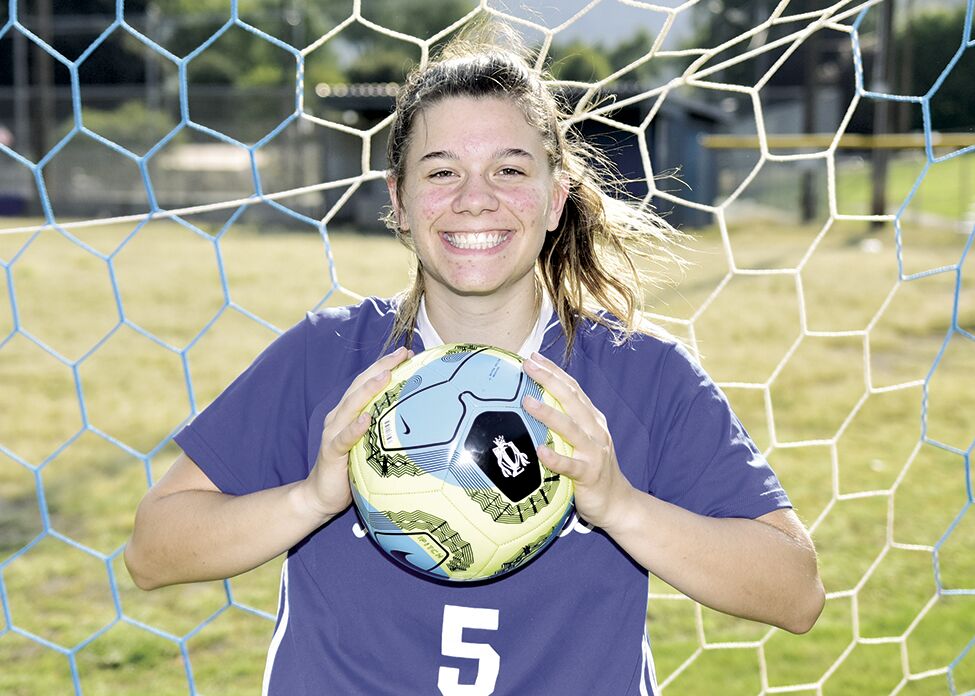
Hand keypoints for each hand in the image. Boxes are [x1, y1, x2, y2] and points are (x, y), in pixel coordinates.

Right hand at [299, 346, 412, 520]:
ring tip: (386, 376)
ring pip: (352, 406)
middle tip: (402, 354)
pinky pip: (344, 438)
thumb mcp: (371, 445)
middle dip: (381, 367)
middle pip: (360, 386)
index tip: (407, 353)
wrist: (320, 495)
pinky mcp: (332, 452)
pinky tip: (366, 419)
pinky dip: (355, 427)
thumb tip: (417, 421)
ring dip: (369, 389)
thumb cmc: (350, 469)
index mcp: (350, 412)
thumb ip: (384, 430)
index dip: (386, 365)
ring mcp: (334, 432)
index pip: (368, 383)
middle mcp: (340, 417)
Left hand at [522, 352, 634, 530]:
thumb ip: (564, 423)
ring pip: (571, 429)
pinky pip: (571, 466)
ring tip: (527, 402)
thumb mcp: (581, 441)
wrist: (618, 503)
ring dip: (549, 414)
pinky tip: (540, 451)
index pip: (572, 389)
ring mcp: (594, 453)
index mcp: (591, 419)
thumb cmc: (591, 470)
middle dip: (549, 380)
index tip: (534, 357)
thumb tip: (533, 405)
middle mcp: (595, 431)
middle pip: (572, 400)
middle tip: (529, 365)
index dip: (554, 372)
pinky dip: (556, 458)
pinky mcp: (590, 476)